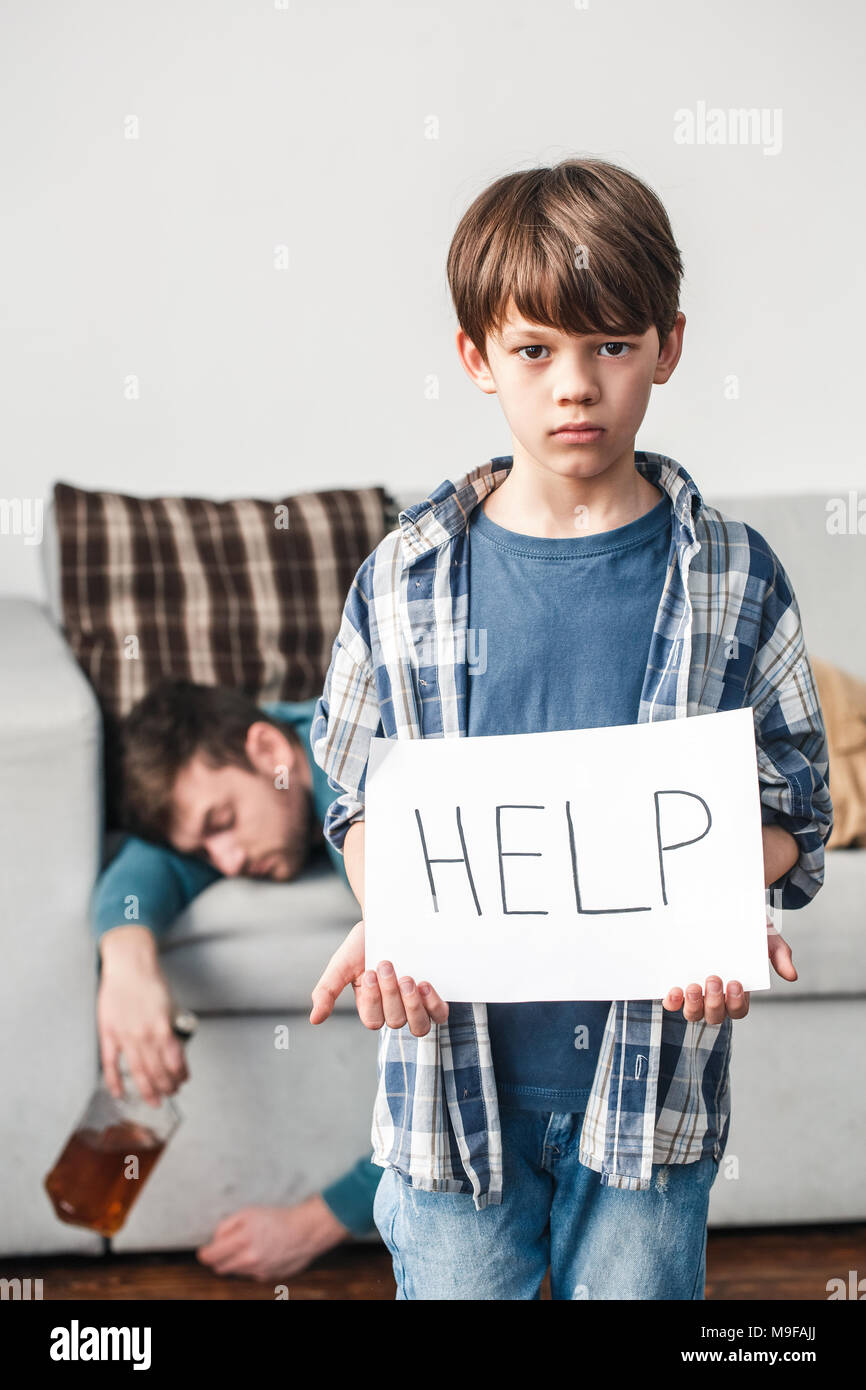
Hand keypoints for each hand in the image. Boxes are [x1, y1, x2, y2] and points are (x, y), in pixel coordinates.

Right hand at [97, 927, 188, 1105]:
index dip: (180, 1074)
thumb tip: (173, 1048)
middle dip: (167, 1086)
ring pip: (138, 1071)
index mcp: (162, 1026)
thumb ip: (170, 1028)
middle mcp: (145, 1035)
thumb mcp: (170, 1004)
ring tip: (155, 1100)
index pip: (175, 1060)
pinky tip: (121, 1094)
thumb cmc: (151, 981)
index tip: (184, 1079)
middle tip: (172, 1093)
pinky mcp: (109, 1034)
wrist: (128, 965)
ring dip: (148, 1089)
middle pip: (157, 1070)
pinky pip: (111, 1064)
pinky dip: (115, 1082)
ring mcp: (125, 1036)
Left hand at [197, 1196, 348, 1281]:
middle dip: (219, 1258)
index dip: (205, 1253)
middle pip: (220, 1268)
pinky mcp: (267, 1277)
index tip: (204, 1251)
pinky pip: (250, 1274)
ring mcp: (258, 1271)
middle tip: (227, 1246)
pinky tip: (262, 1252)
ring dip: (236, 1261)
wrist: (305, 1231)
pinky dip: (251, 1266)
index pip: (211, 1257)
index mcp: (242, 1240)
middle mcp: (248, 1259)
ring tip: (249, 1245)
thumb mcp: (248, 1212)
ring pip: (235, 1271)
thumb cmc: (277, 1218)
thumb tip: (214, 1239)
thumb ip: (226, 1225)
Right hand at [309, 919, 448, 1035]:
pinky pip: (439, 1015)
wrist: (388, 923)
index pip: (373, 1021)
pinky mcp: (433, 997)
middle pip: (395, 1022)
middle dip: (390, 994)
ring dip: (413, 1004)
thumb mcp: (341, 966)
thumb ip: (326, 991)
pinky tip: (426, 985)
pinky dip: (434, 1005)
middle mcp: (394, 1011)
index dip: (372, 1000)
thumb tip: (315, 1019)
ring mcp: (416, 1005)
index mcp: (371, 1008)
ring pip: (418, 1026)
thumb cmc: (363, 945)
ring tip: (407, 978)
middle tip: (386, 965)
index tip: (368, 971)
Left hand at [662, 919, 797, 1022]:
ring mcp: (696, 991)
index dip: (736, 1003)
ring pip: (693, 1014)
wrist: (724, 908)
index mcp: (737, 990)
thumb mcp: (766, 937)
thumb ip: (780, 955)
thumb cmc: (748, 928)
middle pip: (715, 1016)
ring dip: (693, 1005)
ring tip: (693, 986)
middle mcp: (715, 996)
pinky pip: (673, 1002)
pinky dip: (672, 1001)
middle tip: (714, 978)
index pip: (738, 1010)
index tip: (736, 983)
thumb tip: (791, 976)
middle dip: (715, 1002)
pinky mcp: (678, 983)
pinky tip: (674, 990)